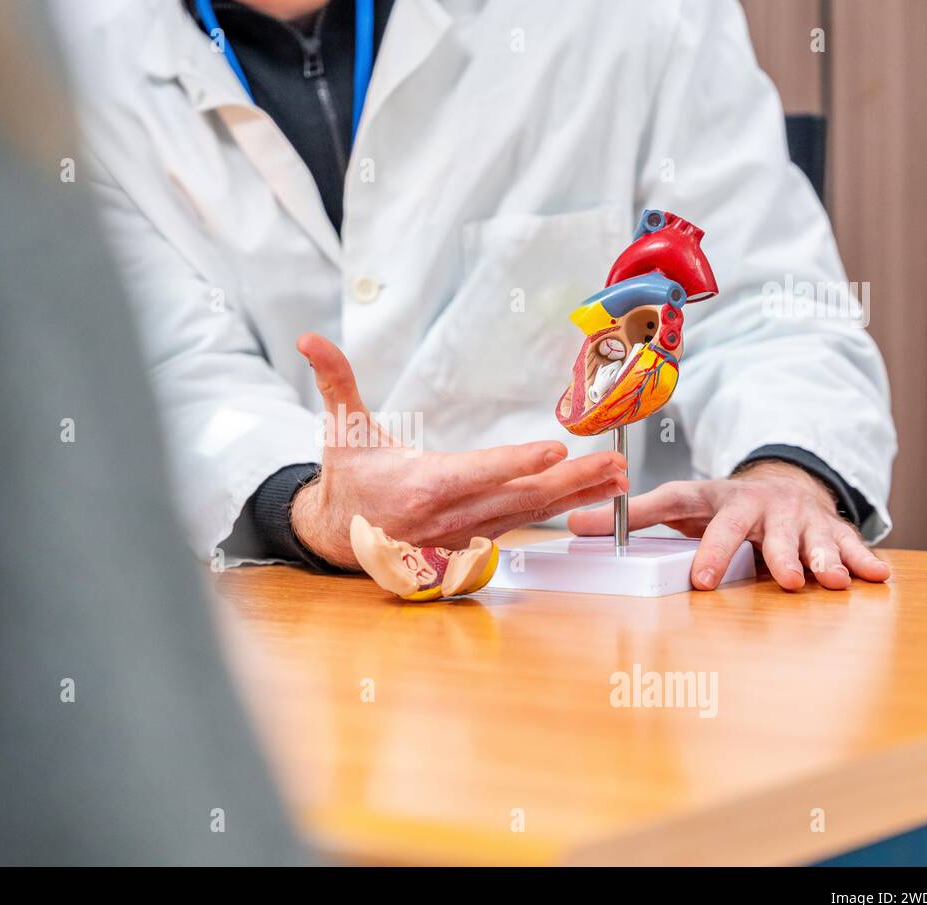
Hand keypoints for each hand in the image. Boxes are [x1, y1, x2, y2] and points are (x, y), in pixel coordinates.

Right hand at [291, 333, 628, 568]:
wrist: (337, 536)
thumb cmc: (348, 477)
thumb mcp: (341, 428)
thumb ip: (334, 380)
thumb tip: (309, 338)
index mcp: (419, 487)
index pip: (475, 473)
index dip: (516, 462)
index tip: (555, 450)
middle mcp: (448, 518)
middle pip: (517, 498)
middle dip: (570, 482)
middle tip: (613, 465)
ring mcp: (464, 535)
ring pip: (528, 515)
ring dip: (575, 497)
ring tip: (617, 479)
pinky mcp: (473, 543)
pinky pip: (523, 526)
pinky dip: (559, 511)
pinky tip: (590, 496)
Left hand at [567, 459, 890, 590]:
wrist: (782, 486)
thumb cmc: (719, 507)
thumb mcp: (678, 506)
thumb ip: (631, 516)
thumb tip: (569, 524)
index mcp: (714, 498)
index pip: (687, 510)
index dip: (699, 546)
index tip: (699, 580)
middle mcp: (757, 504)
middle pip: (757, 529)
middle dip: (768, 553)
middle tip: (777, 579)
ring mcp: (796, 516)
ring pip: (809, 537)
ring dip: (818, 558)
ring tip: (826, 581)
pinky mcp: (830, 528)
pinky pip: (849, 543)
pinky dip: (861, 559)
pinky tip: (877, 578)